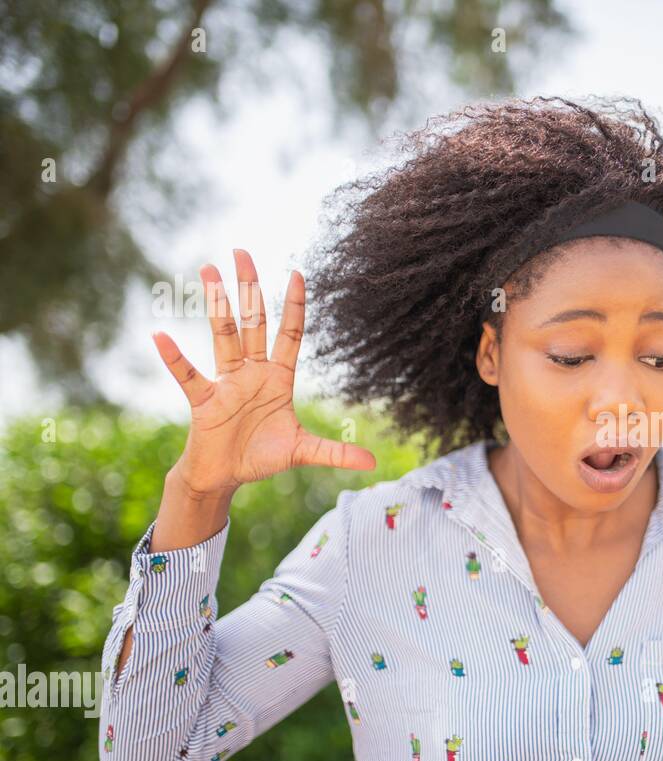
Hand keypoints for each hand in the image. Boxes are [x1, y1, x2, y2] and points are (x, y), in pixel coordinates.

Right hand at [153, 249, 375, 497]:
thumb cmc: (261, 456)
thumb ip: (335, 452)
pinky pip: (189, 375)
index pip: (289, 334)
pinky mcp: (204, 400)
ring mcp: (226, 382)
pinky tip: (160, 336)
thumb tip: (372, 462)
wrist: (226, 476)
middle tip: (242, 251)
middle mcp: (252, 372)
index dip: (294, 307)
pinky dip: (174, 358)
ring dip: (216, 305)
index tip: (297, 273)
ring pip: (223, 336)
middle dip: (249, 288)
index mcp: (278, 378)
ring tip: (208, 270)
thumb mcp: (302, 452)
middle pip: (252, 322)